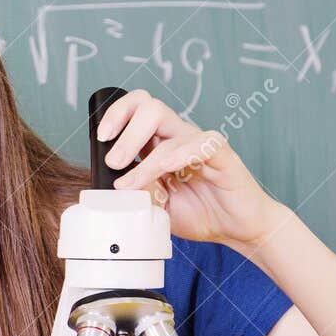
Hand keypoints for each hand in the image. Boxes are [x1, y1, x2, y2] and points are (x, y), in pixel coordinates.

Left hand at [99, 89, 290, 252]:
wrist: (235, 228)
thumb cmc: (198, 213)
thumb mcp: (155, 207)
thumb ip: (137, 193)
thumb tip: (111, 186)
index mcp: (159, 144)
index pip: (136, 109)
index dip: (116, 114)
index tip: (101, 138)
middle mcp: (178, 138)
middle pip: (149, 107)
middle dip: (125, 130)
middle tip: (114, 162)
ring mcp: (200, 144)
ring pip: (169, 125)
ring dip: (144, 153)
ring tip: (130, 182)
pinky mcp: (222, 155)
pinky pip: (203, 142)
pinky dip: (182, 153)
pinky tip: (168, 168)